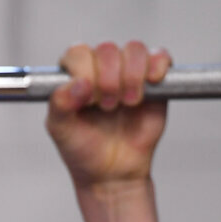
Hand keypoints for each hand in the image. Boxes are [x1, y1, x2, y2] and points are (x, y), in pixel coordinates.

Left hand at [46, 41, 171, 189]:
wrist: (113, 172)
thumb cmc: (83, 150)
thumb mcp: (61, 130)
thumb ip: (59, 104)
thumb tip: (79, 82)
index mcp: (74, 76)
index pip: (78, 53)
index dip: (85, 71)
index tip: (88, 99)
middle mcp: (100, 70)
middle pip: (107, 49)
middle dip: (108, 79)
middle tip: (108, 107)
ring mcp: (128, 72)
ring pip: (134, 49)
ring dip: (131, 76)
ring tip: (127, 103)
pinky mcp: (153, 80)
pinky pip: (161, 56)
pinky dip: (157, 66)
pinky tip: (150, 85)